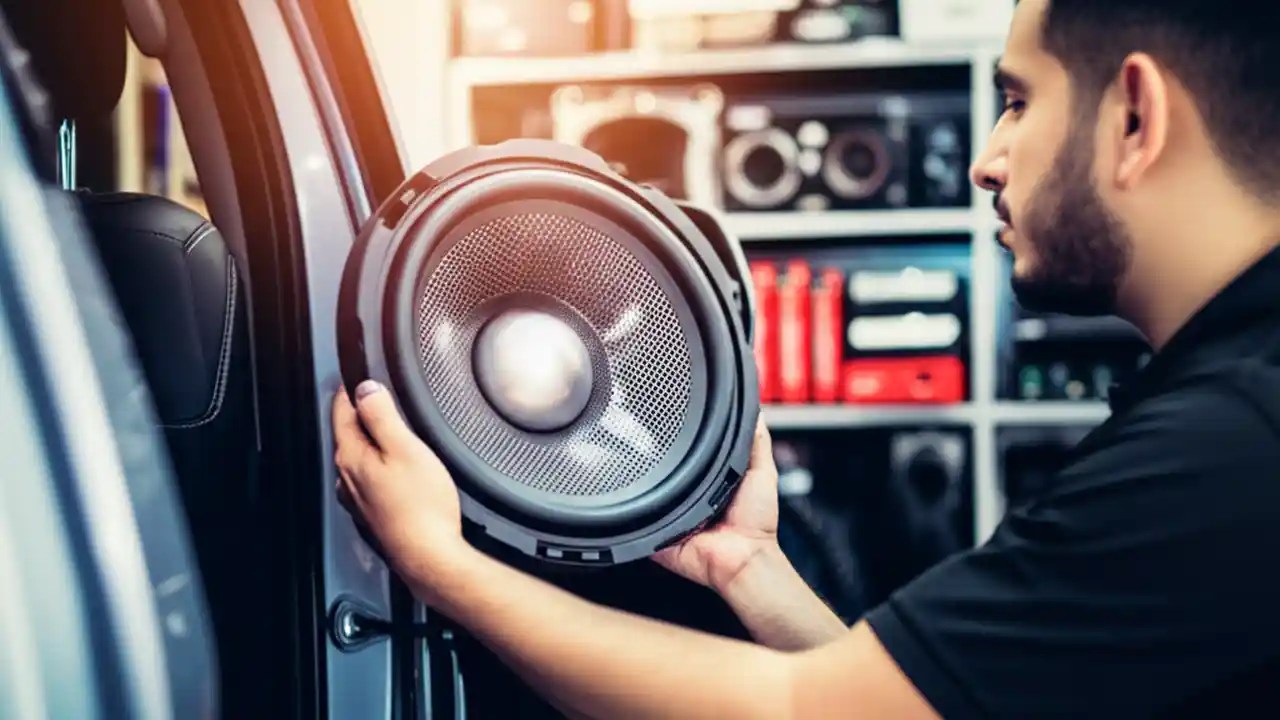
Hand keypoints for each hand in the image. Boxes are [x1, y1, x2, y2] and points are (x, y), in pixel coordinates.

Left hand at [332, 380, 465, 596]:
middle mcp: (348, 479)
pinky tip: (396, 471)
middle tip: (376, 399)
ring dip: (370, 443)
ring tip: (388, 432)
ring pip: (359, 460)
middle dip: (361, 416)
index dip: (350, 391)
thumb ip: (382, 415)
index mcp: (352, 457)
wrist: (429, 556)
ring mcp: (358, 500)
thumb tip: (366, 390)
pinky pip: (369, 481)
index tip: (357, 379)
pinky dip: (379, 468)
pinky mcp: (372, 515)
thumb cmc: (422, 508)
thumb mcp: (406, 448)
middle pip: (348, 436)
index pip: (341, 413)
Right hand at [654, 418, 779, 594]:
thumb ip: (756, 442)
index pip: (690, 452)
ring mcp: (670, 513)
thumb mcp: (762, 472)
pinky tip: (643, 493)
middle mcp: (687, 495)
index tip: (677, 418)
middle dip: (662, 457)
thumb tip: (754, 410)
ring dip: (651, 481)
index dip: (684, 438)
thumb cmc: (756, 522)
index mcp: (707, 480)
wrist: (742, 560)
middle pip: (667, 468)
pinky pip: (641, 518)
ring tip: (652, 467)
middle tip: (659, 442)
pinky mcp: (656, 532)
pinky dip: (641, 508)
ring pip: (650, 489)